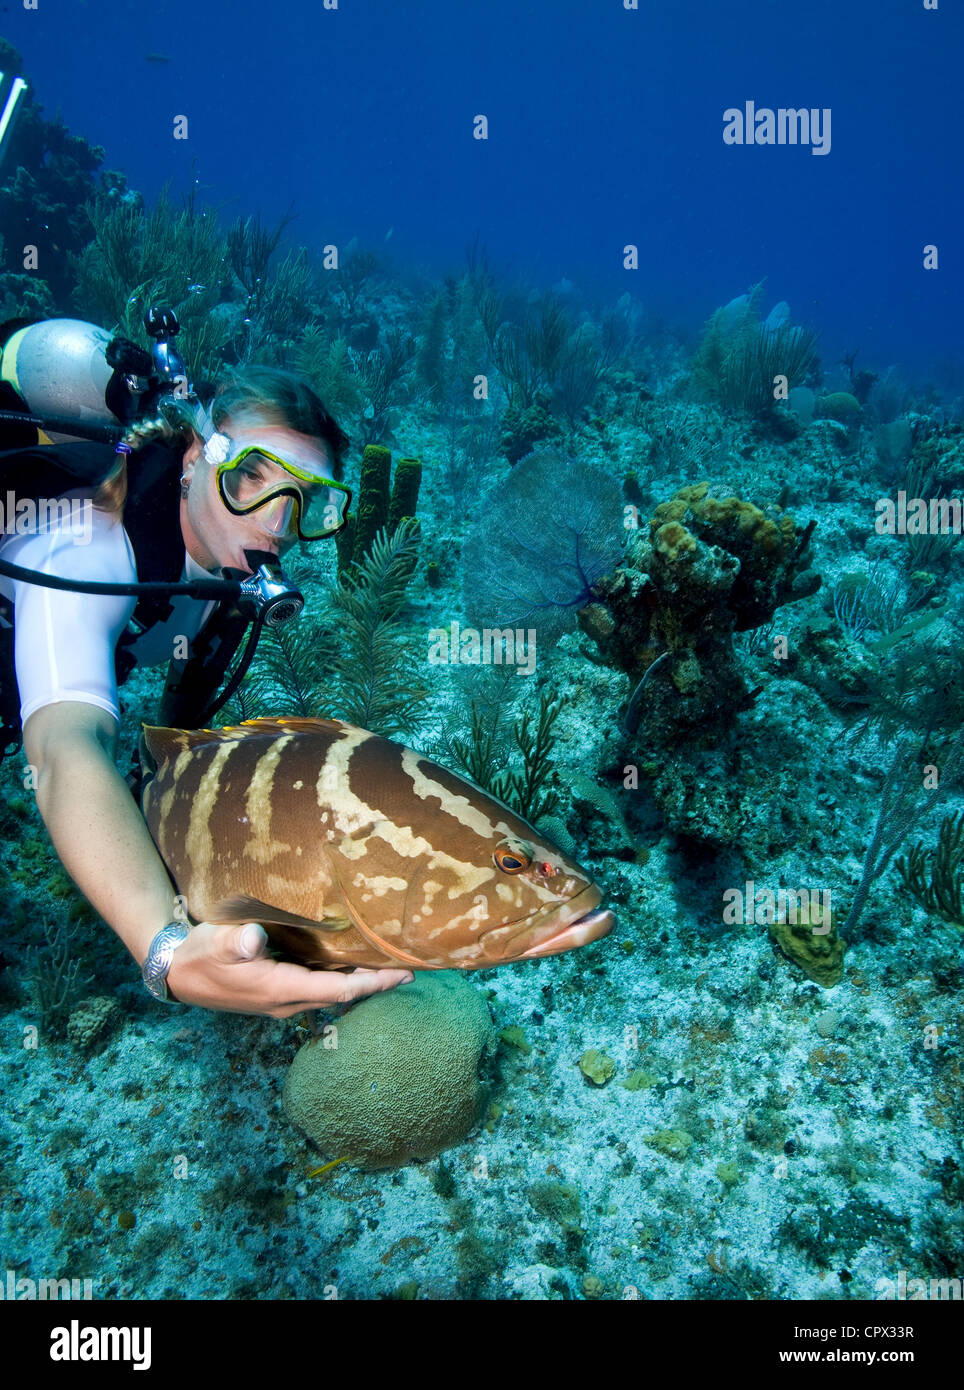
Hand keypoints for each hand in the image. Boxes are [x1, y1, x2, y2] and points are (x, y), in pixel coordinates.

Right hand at [164, 921, 413, 1016]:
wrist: (176, 972)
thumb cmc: (200, 955)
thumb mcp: (215, 943)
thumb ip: (236, 942)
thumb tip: (254, 939)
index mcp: (279, 990)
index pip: (337, 990)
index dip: (371, 984)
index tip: (402, 976)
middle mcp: (286, 1001)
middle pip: (342, 994)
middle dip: (376, 983)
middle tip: (411, 969)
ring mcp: (282, 999)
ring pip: (331, 992)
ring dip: (361, 982)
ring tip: (391, 967)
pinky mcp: (276, 992)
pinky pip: (318, 987)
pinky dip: (342, 979)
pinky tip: (353, 964)